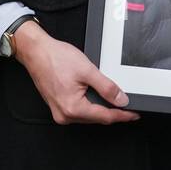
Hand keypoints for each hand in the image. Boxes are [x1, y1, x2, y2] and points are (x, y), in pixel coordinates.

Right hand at [14, 22, 140, 125]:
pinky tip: (95, 96)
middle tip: (127, 105)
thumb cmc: (55, 58)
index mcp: (73, 108)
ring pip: (88, 115)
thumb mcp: (87, 70)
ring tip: (113, 99)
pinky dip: (90, 104)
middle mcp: (65, 115)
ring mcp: (59, 112)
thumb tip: (121, 100)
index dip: (122, 115)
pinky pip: (79, 110)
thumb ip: (106, 87)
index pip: (105, 116)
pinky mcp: (57, 106)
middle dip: (112, 111)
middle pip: (97, 118)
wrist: (36, 51)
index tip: (134, 114)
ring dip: (101, 108)